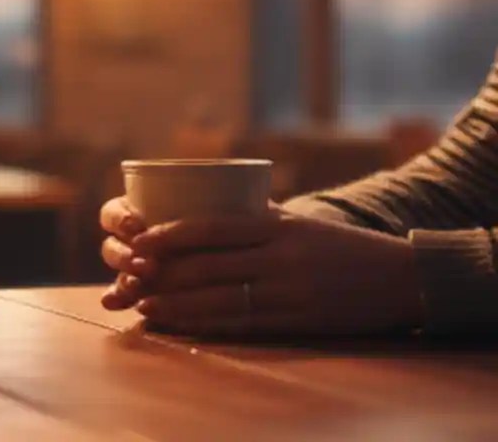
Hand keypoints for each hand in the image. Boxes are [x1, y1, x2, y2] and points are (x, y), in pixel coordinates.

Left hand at [98, 199, 425, 335]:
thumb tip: (204, 208)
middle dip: (163, 273)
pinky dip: (205, 324)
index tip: (137, 240)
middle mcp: (280, 257)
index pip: (212, 228)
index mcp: (278, 226)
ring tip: (143, 304)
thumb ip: (256, 218)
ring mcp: (289, 292)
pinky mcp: (296, 321)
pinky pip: (241, 324)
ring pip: (219, 299)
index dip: (170, 236)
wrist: (402, 278)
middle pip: (208, 266)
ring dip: (176, 303)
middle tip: (128, 275)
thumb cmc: (341, 246)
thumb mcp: (300, 223)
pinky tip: (180, 323)